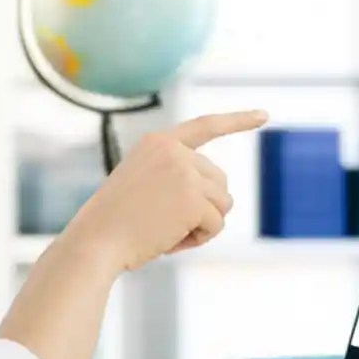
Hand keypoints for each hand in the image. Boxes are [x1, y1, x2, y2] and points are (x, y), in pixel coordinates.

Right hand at [63, 110, 268, 271]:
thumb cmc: (114, 224)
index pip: (206, 126)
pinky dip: (200, 239)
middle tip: (169, 225)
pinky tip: (171, 243)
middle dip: (205, 207)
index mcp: (158, 142)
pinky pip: (217, 224)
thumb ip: (177, 181)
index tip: (264, 115)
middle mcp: (174, 150)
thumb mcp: (142, 188)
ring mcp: (186, 172)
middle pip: (219, 181)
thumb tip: (222, 199)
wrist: (95, 242)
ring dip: (202, 225)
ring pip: (222, 204)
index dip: (237, 121)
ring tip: (168, 234)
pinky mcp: (194, 199)